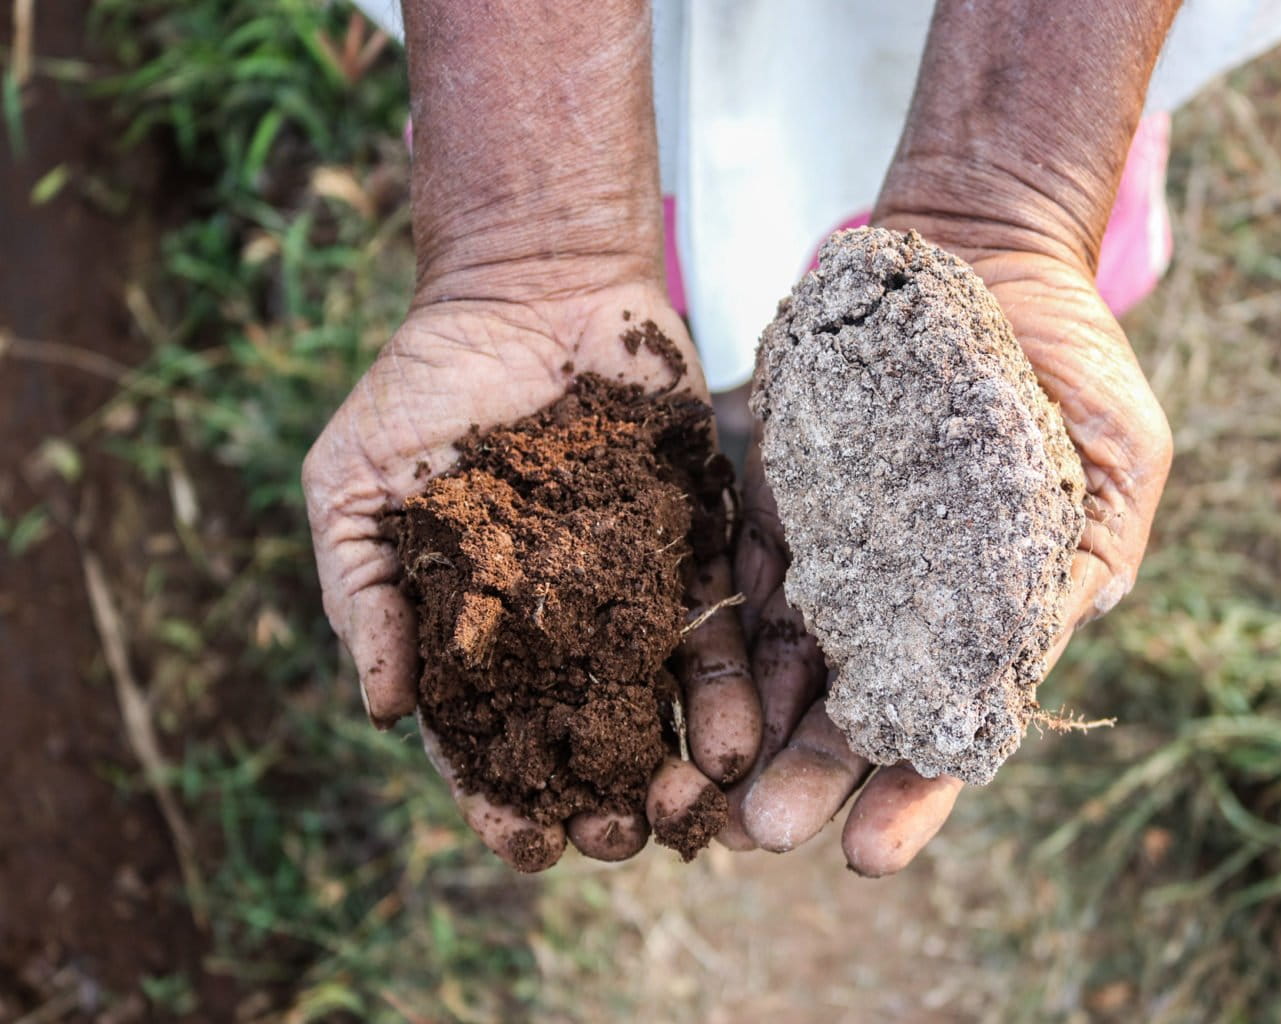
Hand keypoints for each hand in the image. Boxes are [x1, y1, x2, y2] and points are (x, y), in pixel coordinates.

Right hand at [303, 286, 760, 868]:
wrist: (527, 284)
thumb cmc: (423, 385)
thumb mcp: (356, 488)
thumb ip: (362, 595)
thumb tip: (384, 711)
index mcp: (479, 626)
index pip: (492, 733)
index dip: (504, 794)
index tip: (525, 845)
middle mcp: (564, 622)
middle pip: (590, 733)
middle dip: (606, 796)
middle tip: (623, 840)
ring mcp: (636, 584)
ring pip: (665, 697)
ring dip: (680, 760)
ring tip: (689, 808)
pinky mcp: (699, 539)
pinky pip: (724, 621)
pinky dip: (732, 682)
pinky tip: (738, 737)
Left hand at [728, 236, 1171, 874]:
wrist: (986, 255)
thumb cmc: (1074, 358)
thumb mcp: (1119, 456)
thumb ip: (1084, 557)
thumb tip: (1057, 645)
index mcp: (979, 614)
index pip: (944, 723)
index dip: (912, 794)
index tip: (873, 855)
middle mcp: (896, 601)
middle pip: (844, 709)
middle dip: (806, 776)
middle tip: (761, 835)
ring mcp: (829, 551)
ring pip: (774, 658)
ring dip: (740, 724)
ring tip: (699, 786)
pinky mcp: (774, 493)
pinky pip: (732, 568)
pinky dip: (708, 626)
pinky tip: (678, 681)